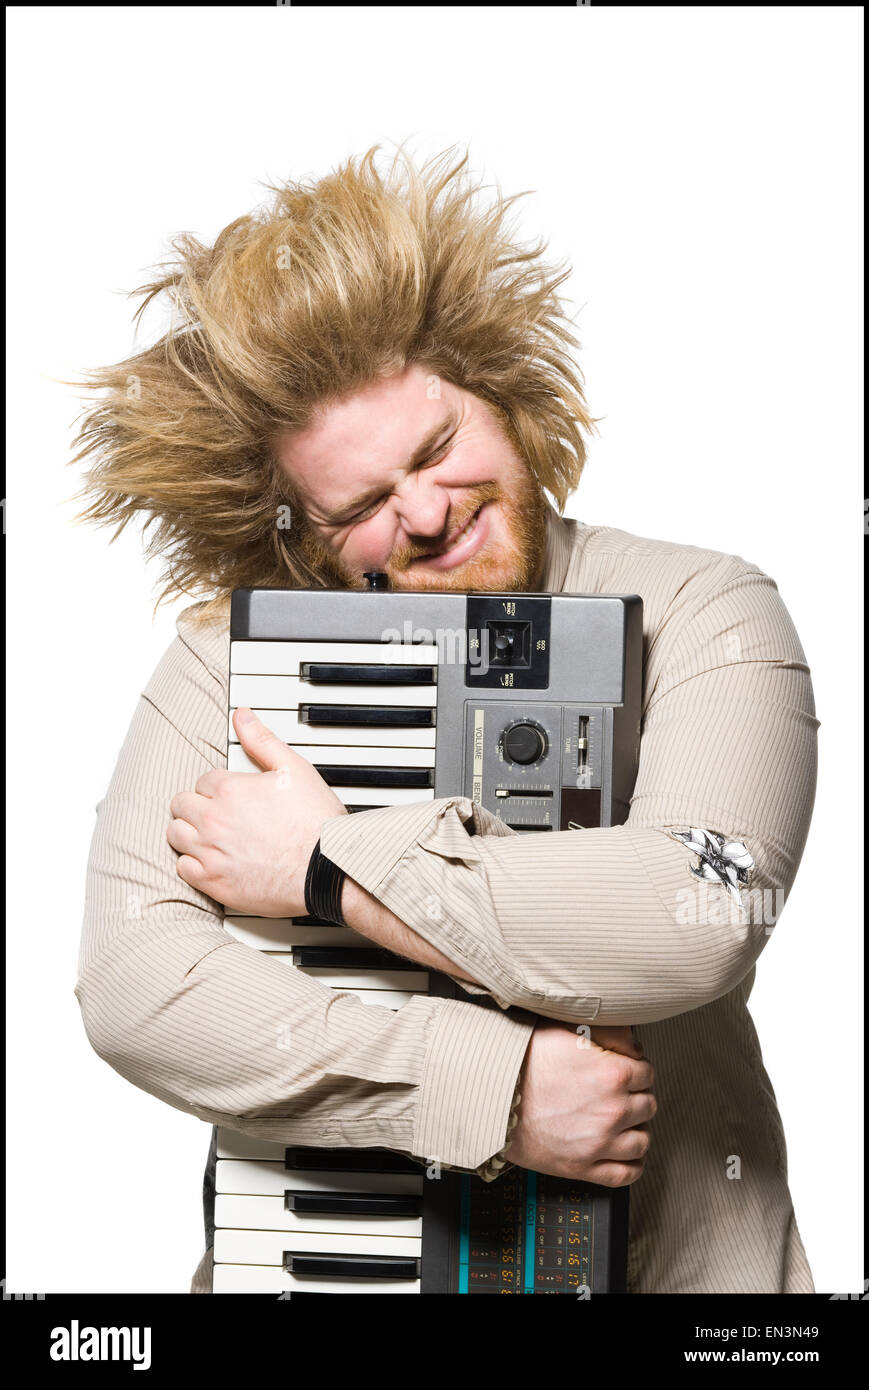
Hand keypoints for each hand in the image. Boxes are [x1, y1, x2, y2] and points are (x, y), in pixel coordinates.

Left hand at [167, 707, 347, 915]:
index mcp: (229, 790)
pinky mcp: (213, 882)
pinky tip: (212, 859)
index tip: (231, 795)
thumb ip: (261, 740)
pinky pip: (183, 868)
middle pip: (181, 805)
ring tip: (210, 834)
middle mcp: (213, 821)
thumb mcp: (293, 768)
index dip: (218, 786)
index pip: (203, 780)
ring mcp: (211, 853)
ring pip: (175, 835)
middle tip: (216, 812)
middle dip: (197, 805)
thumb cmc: (316, 822)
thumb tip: (242, 716)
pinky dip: (193, 863)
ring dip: (189, 831)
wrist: (328, 869)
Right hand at [504, 1021, 655, 1186]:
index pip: (647, 1073)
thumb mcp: (568, 1031)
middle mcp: (612, 1111)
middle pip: (648, 1106)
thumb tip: (635, 1045)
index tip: (626, 1071)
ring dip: (636, 1129)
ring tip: (623, 1122)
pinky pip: (626, 1174)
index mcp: (613, 1075)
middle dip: (637, 1097)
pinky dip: (632, 1165)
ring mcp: (599, 1143)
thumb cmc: (523, 1061)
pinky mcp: (583, 1167)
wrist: (491, 1094)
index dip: (636, 1069)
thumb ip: (610, 1034)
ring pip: (642, 1140)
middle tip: (622, 1094)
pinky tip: (625, 1153)